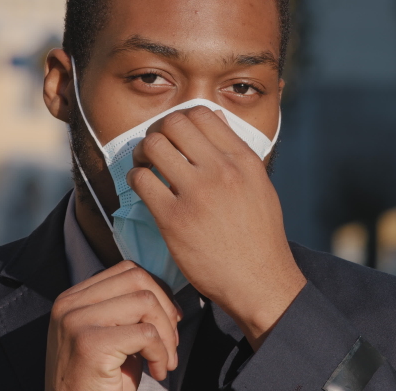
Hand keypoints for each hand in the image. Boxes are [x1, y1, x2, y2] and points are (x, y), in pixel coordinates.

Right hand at [45, 260, 182, 390]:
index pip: (127, 271)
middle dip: (166, 309)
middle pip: (137, 278)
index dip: (158, 292)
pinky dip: (161, 354)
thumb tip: (166, 295)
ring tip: (164, 361)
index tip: (170, 321)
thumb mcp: (111, 338)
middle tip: (171, 343)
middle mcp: (69, 305)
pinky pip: (146, 333)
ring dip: (166, 334)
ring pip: (145, 301)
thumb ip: (126, 311)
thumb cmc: (99, 385)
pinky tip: (157, 371)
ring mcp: (77, 322)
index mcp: (73, 299)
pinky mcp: (90, 344)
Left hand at [127, 106, 306, 348]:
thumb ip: (236, 153)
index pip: (202, 113)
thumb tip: (215, 119)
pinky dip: (136, 178)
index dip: (182, 119)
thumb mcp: (260, 185)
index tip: (176, 135)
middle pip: (174, 123)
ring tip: (146, 166)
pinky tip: (143, 187)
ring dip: (143, 152)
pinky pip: (141, 180)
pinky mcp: (174, 219)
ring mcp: (197, 193)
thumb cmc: (259, 236)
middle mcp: (221, 170)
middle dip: (158, 131)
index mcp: (243, 160)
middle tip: (155, 149)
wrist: (259, 281)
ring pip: (154, 146)